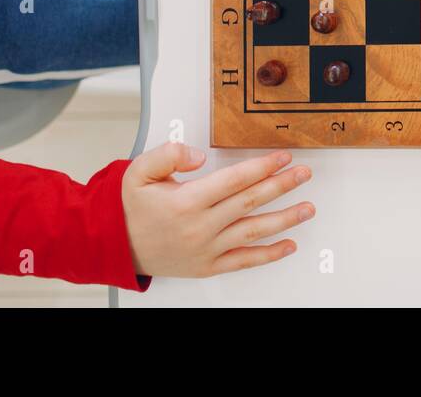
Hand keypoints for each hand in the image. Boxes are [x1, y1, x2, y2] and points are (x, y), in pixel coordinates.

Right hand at [122, 143, 313, 276]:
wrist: (112, 246)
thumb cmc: (129, 207)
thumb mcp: (138, 171)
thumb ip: (168, 155)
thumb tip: (199, 156)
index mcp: (186, 201)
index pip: (235, 180)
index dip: (262, 167)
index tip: (283, 158)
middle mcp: (200, 227)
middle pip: (250, 202)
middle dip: (282, 186)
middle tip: (304, 174)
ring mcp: (206, 249)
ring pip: (253, 231)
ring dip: (285, 219)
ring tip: (308, 207)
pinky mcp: (207, 266)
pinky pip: (244, 261)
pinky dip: (269, 255)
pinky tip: (289, 245)